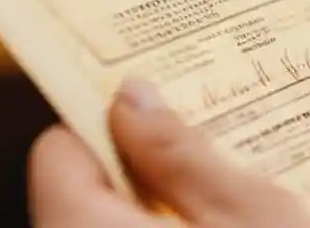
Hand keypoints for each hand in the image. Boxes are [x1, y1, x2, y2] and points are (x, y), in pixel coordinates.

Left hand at [29, 79, 309, 227]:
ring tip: (238, 184)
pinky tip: (235, 221)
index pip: (58, 149)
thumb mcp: (250, 214)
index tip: (166, 94)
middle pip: (89, 185)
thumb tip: (131, 95)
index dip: (109, 116)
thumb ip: (183, 154)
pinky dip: (179, 225)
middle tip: (214, 131)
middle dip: (149, 154)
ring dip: (172, 196)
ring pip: (118, 216)